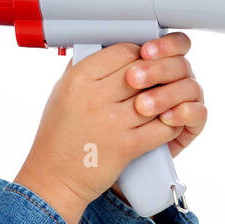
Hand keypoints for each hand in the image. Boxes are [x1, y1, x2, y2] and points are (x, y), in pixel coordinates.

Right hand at [14, 33, 203, 223]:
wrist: (53, 177)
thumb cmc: (57, 135)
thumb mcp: (61, 92)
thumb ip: (83, 67)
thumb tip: (106, 45)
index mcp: (79, 79)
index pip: (124, 50)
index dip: (140, 54)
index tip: (143, 61)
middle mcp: (95, 97)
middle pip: (144, 71)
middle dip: (156, 75)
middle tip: (158, 80)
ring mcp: (113, 122)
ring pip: (158, 98)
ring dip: (166, 100)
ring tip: (165, 102)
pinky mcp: (126, 146)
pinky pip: (163, 127)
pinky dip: (171, 124)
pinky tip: (167, 122)